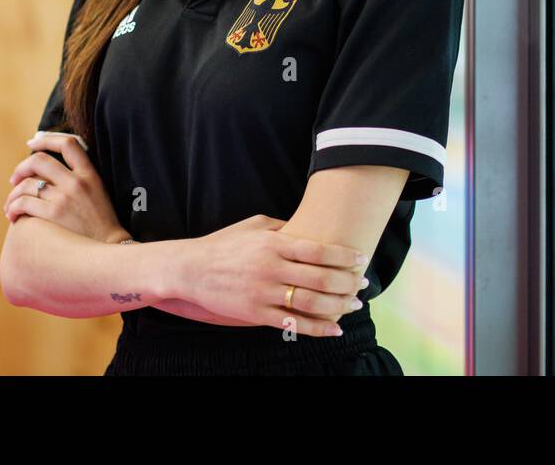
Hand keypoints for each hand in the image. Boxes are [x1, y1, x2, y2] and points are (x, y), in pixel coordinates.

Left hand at [4, 132, 127, 243]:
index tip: (32, 143)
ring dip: (13, 194)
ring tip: (10, 206)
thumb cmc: (100, 223)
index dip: (46, 139)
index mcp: (90, 174)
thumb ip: (78, 178)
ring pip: (27, 184)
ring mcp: (64, 198)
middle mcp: (76, 182)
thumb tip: (48, 168)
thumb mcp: (97, 192)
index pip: (68, 144)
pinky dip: (13, 208)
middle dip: (20, 168)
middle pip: (39, 160)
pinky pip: (23, 202)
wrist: (106, 249)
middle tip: (14, 179)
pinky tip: (13, 216)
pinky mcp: (53, 215)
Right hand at [169, 214, 367, 337]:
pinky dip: (317, 329)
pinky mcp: (256, 313)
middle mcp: (272, 268)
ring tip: (354, 305)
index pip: (319, 250)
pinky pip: (293, 324)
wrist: (190, 268)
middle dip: (348, 283)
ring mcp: (264, 292)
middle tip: (364, 284)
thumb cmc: (225, 243)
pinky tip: (334, 329)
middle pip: (321, 278)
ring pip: (311, 303)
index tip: (362, 259)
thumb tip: (310, 229)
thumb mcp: (254, 225)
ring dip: (338, 306)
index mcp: (274, 244)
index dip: (345, 256)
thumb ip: (283, 227)